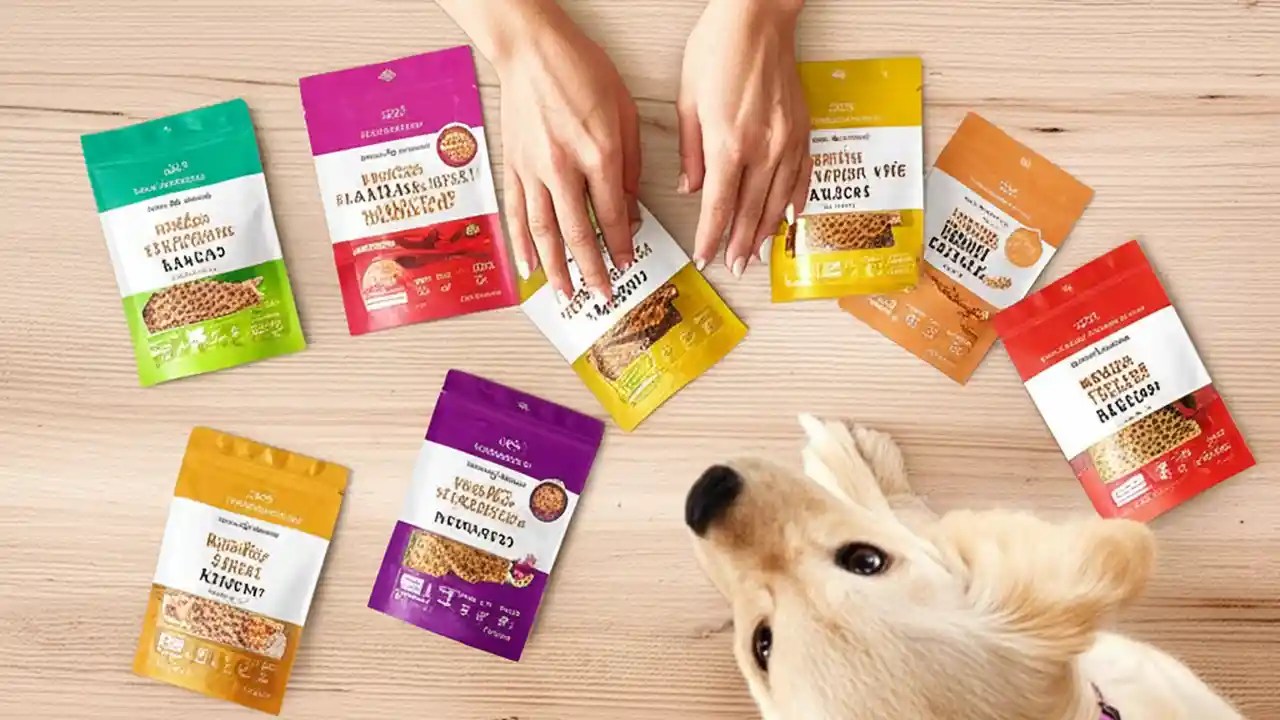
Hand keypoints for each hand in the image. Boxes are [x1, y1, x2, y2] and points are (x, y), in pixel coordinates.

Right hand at [441, 0, 640, 303]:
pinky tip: (527, 266)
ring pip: (544, 231)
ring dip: (556, 268)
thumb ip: (629, 165)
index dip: (620, 245)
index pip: (611, 214)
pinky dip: (521, 243)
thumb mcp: (624, 112)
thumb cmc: (581, 71)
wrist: (532, 49)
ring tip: (565, 293)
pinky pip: (517, 213)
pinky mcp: (513, 166)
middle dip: (592, 269)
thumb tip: (629, 209)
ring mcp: (533, 169)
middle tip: (602, 295)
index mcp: (599, 153)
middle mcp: (563, 167)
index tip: (627, 264)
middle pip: (578, 232)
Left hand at [677, 0, 810, 275]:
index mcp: (728, 144)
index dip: (710, 237)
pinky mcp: (803, 130)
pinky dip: (796, 201)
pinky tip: (790, 218)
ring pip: (777, 200)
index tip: (705, 258)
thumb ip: (691, 151)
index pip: (717, 207)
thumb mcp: (687, 100)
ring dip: (766, 232)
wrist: (758, 16)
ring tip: (757, 254)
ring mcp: (787, 141)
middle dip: (739, 244)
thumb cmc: (718, 49)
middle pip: (749, 211)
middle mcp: (762, 149)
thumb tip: (691, 188)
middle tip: (733, 267)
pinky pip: (802, 176)